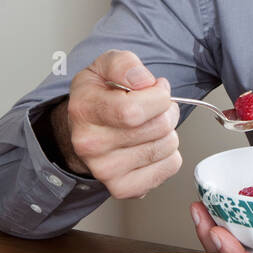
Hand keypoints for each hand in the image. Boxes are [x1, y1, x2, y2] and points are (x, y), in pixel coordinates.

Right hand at [58, 50, 181, 197]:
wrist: (82, 131)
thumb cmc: (98, 97)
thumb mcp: (104, 67)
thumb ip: (124, 64)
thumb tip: (144, 82)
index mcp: (85, 110)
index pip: (133, 110)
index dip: (158, 96)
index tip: (157, 89)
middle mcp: (91, 144)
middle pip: (158, 127)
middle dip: (167, 111)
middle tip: (156, 107)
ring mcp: (106, 170)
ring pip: (168, 146)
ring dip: (168, 132)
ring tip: (150, 126)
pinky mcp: (123, 188)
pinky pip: (170, 166)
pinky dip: (169, 154)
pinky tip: (150, 145)